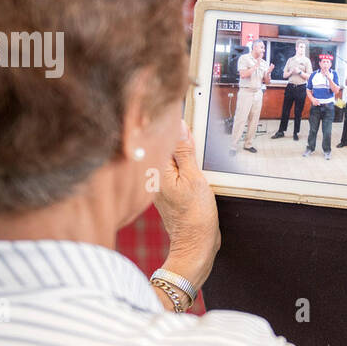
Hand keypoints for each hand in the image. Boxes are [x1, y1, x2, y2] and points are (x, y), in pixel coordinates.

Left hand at [154, 119, 219, 286]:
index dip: (166, 118)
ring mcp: (157, 182)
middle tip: (181, 109)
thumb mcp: (195, 178)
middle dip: (169, 128)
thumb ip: (185, 151)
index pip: (157, 135)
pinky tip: (189, 154)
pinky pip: (170, 165)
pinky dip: (179, 158)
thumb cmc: (195, 216)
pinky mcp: (165, 189)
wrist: (195, 244)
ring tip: (188, 129)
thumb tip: (179, 126)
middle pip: (158, 143)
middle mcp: (151, 175)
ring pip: (165, 153)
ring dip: (176, 142)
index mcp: (155, 170)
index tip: (175, 102)